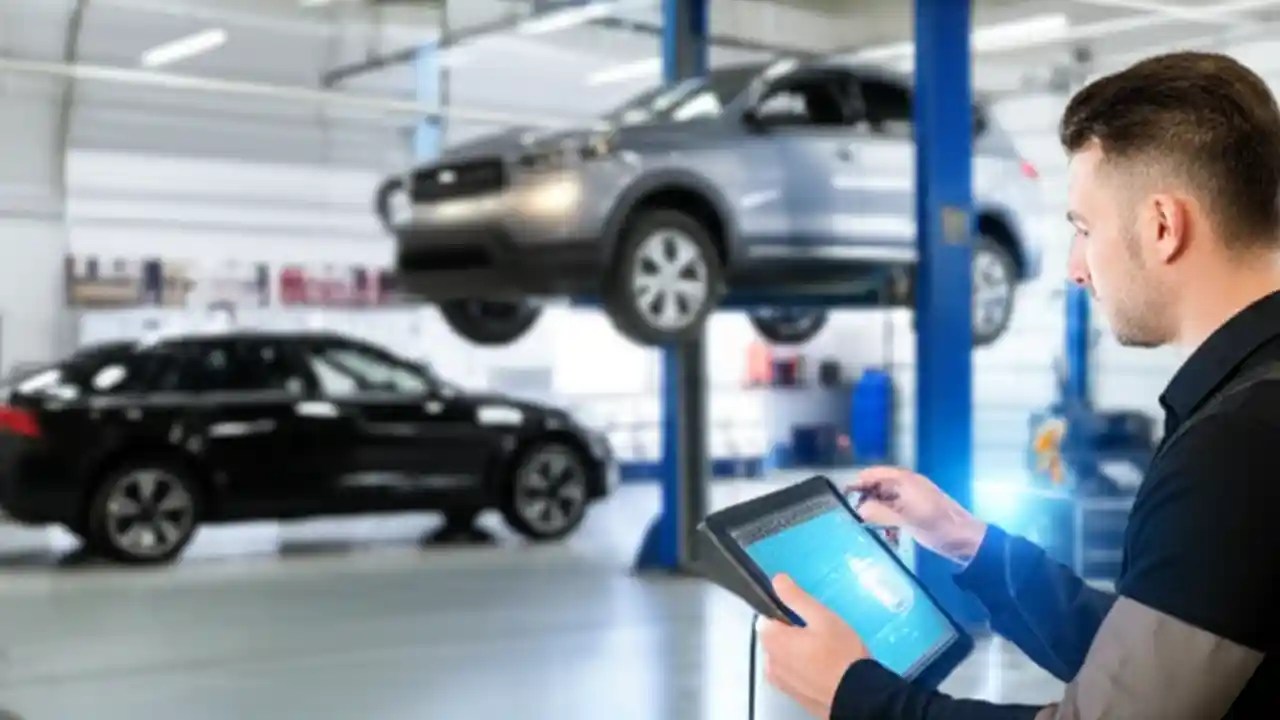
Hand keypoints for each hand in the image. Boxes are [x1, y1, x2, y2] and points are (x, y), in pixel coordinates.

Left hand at [759, 574, 870, 718]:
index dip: (785, 615)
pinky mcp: (793, 695)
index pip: (766, 618)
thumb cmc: (842, 653)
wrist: (859, 695)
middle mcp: (770, 663)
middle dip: (791, 634)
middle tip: (820, 635)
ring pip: (783, 657)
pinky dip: (802, 670)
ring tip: (824, 653)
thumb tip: (777, 580)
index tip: (805, 619)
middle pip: (774, 639)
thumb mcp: (822, 617)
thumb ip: (796, 597)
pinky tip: (823, 669)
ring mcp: (781, 682)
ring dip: (796, 653)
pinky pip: (792, 675)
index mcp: (773, 640)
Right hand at [848, 466, 986, 563]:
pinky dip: (885, 519)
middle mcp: (905, 485)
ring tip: (864, 526)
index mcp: (904, 480)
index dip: (857, 484)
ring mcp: (910, 499)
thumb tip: (858, 509)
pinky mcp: (913, 512)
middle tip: (851, 517)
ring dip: (874, 511)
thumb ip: (881, 512)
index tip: (842, 499)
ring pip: (883, 500)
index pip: (873, 474)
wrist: (966, 540)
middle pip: (876, 486)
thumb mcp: (907, 520)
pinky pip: (892, 511)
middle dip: (864, 499)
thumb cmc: (938, 526)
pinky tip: (883, 532)